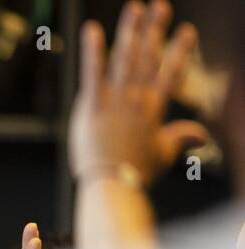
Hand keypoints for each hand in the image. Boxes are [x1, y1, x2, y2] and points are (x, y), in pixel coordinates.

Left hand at [68, 0, 207, 187]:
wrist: (113, 184)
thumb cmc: (137, 173)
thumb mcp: (165, 154)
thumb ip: (183, 138)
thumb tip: (203, 135)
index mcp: (155, 109)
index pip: (170, 72)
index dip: (179, 50)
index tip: (187, 30)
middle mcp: (137, 99)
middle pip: (148, 58)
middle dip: (154, 29)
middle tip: (159, 5)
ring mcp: (115, 100)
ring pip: (124, 59)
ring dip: (129, 31)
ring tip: (135, 7)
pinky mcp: (92, 105)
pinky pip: (92, 73)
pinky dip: (92, 51)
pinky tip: (91, 29)